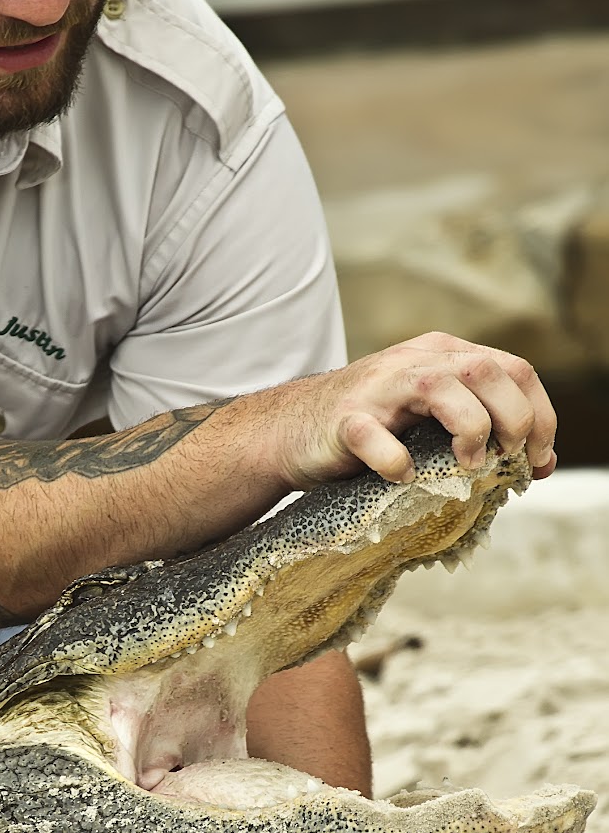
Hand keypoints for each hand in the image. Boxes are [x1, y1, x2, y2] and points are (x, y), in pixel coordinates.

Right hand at [272, 333, 555, 489]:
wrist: (290, 432)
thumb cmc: (369, 430)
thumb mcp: (431, 416)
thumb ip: (481, 425)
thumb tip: (541, 462)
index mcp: (443, 355)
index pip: (516, 370)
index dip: (542, 416)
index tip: (539, 461)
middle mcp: (414, 361)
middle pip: (490, 372)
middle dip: (516, 422)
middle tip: (506, 462)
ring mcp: (378, 387)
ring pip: (444, 387)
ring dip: (470, 431)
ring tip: (466, 468)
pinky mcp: (345, 419)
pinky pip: (377, 438)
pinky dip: (396, 464)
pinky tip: (401, 477)